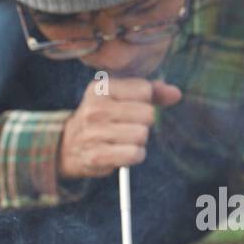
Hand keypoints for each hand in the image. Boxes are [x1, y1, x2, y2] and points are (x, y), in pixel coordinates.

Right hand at [58, 77, 181, 179]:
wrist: (68, 146)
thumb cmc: (101, 118)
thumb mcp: (120, 97)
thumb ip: (150, 91)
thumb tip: (176, 94)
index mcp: (101, 88)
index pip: (145, 90)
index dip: (145, 101)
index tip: (130, 107)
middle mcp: (95, 108)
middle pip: (147, 114)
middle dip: (144, 123)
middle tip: (128, 127)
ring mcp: (94, 133)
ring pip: (141, 135)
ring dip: (139, 141)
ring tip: (124, 141)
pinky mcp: (96, 156)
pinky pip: (134, 154)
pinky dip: (135, 156)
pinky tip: (123, 153)